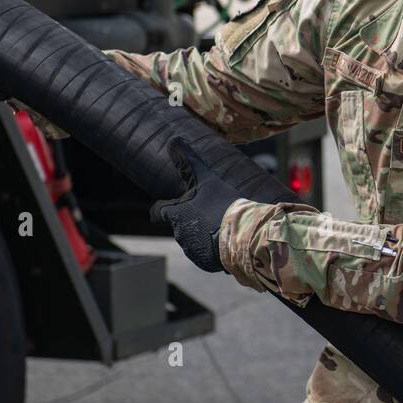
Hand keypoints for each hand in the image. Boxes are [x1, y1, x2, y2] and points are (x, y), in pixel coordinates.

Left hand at [150, 138, 246, 272]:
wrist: (244, 234)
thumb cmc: (223, 203)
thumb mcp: (206, 178)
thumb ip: (187, 161)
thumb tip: (173, 139)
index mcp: (175, 214)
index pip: (158, 212)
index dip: (161, 209)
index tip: (160, 211)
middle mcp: (179, 234)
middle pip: (181, 225)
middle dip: (192, 220)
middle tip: (212, 213)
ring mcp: (191, 250)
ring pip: (194, 240)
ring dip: (203, 234)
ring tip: (222, 227)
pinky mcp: (204, 263)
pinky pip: (206, 255)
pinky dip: (213, 249)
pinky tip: (226, 240)